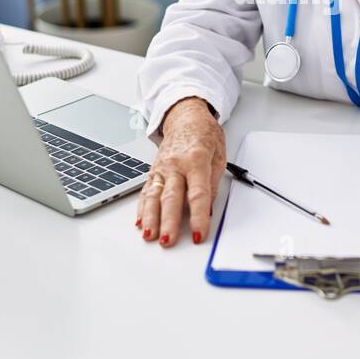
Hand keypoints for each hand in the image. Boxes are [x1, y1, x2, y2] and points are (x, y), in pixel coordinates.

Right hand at [137, 97, 225, 247]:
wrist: (186, 117)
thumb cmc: (204, 134)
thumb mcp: (219, 156)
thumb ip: (213, 184)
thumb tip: (209, 210)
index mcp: (196, 160)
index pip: (198, 194)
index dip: (198, 216)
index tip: (198, 234)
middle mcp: (176, 165)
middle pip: (171, 197)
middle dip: (168, 221)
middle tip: (167, 240)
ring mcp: (162, 169)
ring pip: (153, 196)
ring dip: (150, 218)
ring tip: (149, 235)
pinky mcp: (154, 172)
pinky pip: (146, 192)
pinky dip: (141, 208)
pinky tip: (140, 222)